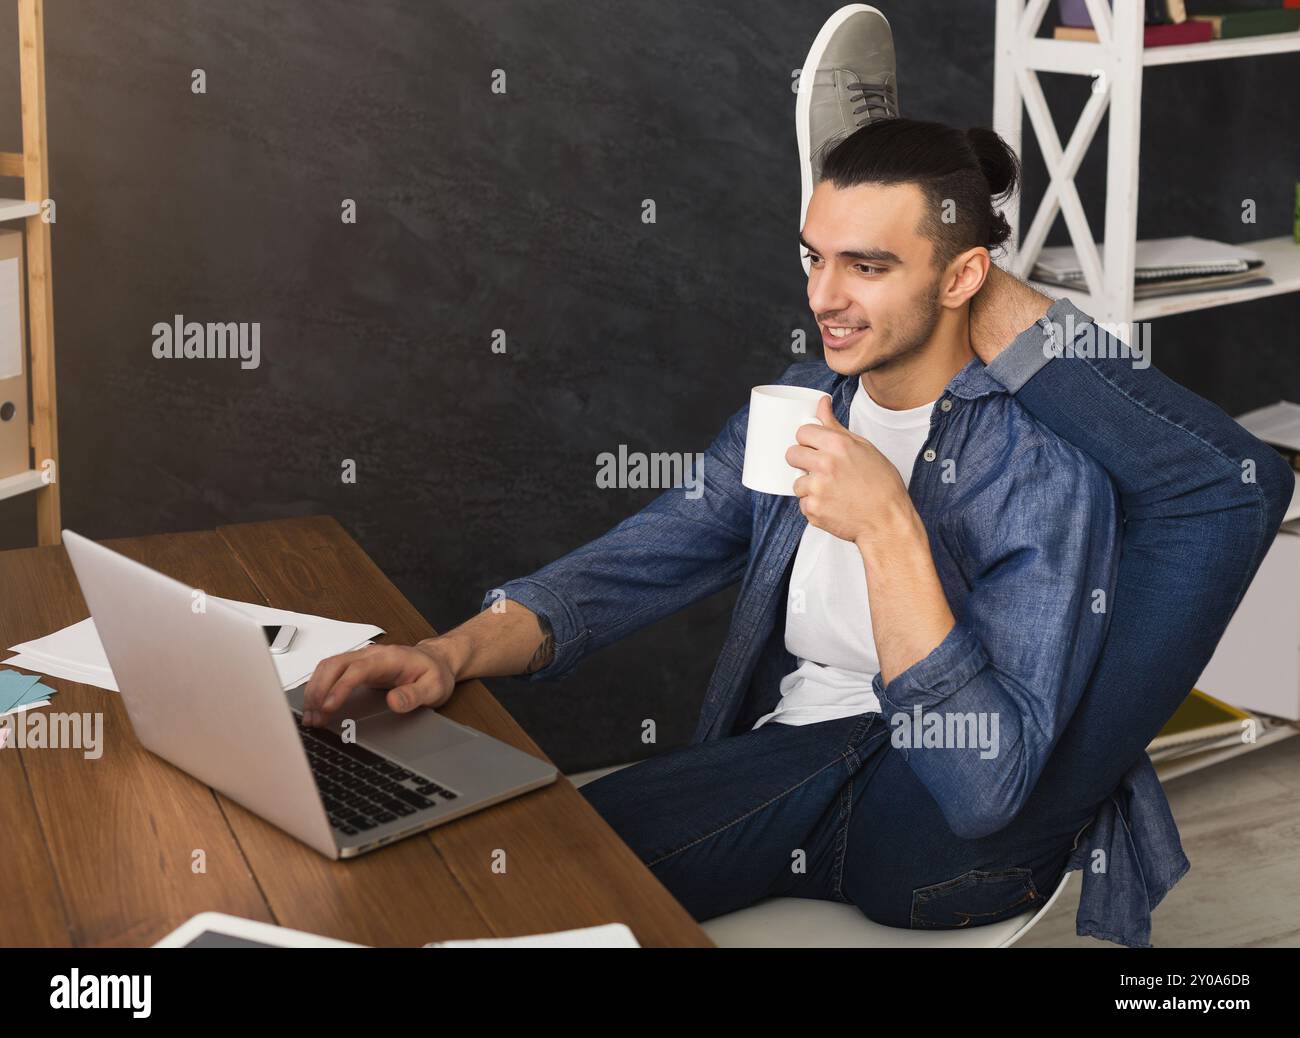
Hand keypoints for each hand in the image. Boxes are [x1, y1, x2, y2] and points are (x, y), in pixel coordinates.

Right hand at [300, 640, 460, 725]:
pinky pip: (330, 672)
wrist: (436, 661)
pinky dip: (319, 688)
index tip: (329, 707)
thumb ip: (414, 695)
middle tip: (314, 718)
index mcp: (389, 658)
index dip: (340, 687)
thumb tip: (394, 702)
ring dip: (315, 690)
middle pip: (334, 665)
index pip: (357, 670)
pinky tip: (315, 706)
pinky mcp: (356, 667)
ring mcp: (362, 659)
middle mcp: (371, 655)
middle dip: (319, 691)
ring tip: (311, 717)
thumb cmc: (434, 673)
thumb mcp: (434, 688)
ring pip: (328, 667)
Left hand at [786, 395, 913, 544]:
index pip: (802, 432)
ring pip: (796, 482)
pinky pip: (803, 504)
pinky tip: (834, 505)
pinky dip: (815, 505)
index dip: (809, 440)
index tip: (816, 447)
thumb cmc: (882, 485)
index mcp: (838, 445)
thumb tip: (821, 403)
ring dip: (809, 486)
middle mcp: (824, 464)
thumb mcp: (864, 448)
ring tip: (833, 491)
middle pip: (791, 454)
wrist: (888, 521)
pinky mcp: (813, 510)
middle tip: (821, 469)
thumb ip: (836, 426)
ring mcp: (816, 489)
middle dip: (803, 460)